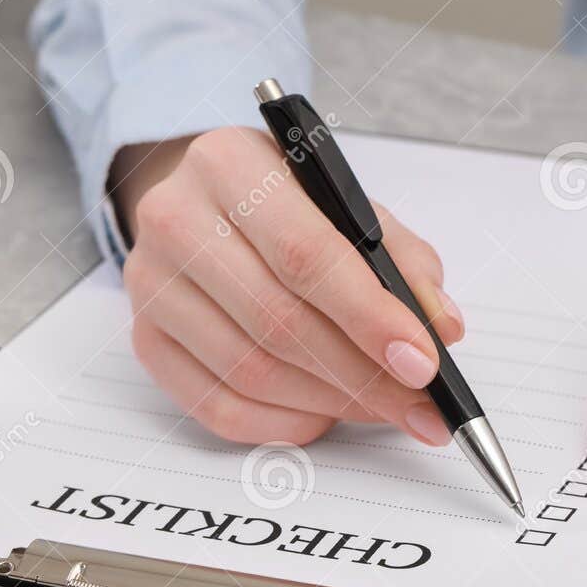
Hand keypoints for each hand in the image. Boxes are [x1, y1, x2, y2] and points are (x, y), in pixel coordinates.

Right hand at [112, 127, 462, 445]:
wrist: (202, 198)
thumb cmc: (287, 202)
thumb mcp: (350, 205)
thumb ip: (402, 261)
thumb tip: (441, 329)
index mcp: (229, 163)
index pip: (304, 253)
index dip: (369, 316)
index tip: (424, 362)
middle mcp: (174, 219)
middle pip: (277, 320)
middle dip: (363, 376)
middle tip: (421, 407)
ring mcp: (150, 285)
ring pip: (251, 370)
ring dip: (332, 402)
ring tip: (386, 408)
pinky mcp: (145, 339)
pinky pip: (218, 406)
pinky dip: (284, 422)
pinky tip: (326, 414)